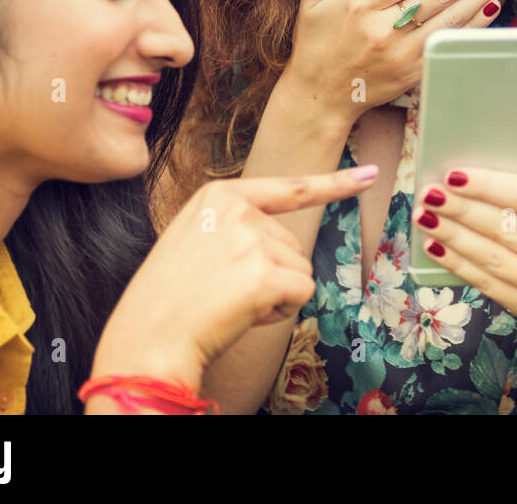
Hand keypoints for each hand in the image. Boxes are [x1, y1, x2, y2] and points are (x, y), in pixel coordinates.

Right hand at [92, 167, 376, 392]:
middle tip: (224, 292)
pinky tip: (244, 314)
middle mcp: (237, 210)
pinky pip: (302, 294)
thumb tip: (284, 243)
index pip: (289, 188)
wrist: (146, 341)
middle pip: (294, 244)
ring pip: (300, 270)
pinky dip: (281, 312)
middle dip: (272, 274)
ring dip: (275, 295)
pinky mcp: (264, 275)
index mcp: (218, 197)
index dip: (335, 184)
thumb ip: (235, 228)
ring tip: (228, 303)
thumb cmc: (167, 301)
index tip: (371, 174)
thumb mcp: (194, 241)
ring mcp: (251, 240)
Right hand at [280, 0, 516, 121]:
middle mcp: (384, 28)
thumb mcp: (314, 1)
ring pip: (451, 17)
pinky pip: (450, 42)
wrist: (319, 97)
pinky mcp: (414, 72)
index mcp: (361, 3)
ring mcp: (402, 53)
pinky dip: (474, 24)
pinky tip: (493, 5)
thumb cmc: (317, 43)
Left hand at [411, 167, 516, 322]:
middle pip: (506, 229)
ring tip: (424, 217)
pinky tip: (434, 246)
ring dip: (452, 236)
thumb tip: (465, 181)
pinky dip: (456, 262)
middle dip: (462, 210)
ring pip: (492, 258)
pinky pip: (486, 283)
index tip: (453, 175)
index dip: (488, 186)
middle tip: (429, 194)